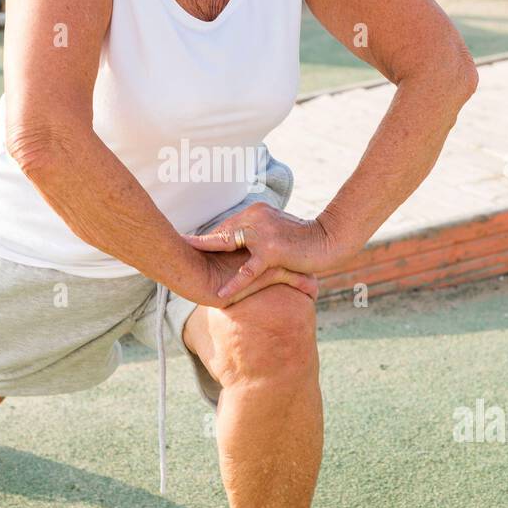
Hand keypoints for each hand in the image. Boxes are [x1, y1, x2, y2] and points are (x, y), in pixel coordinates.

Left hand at [183, 204, 330, 299]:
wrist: (330, 238)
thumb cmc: (306, 237)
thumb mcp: (278, 229)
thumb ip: (258, 233)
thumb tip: (240, 240)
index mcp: (256, 212)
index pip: (227, 226)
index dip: (208, 237)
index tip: (188, 241)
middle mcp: (256, 217)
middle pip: (222, 232)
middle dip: (200, 242)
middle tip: (178, 245)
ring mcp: (263, 233)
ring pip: (229, 244)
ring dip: (206, 251)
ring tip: (186, 257)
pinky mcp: (272, 250)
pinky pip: (249, 270)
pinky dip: (234, 283)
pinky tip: (221, 294)